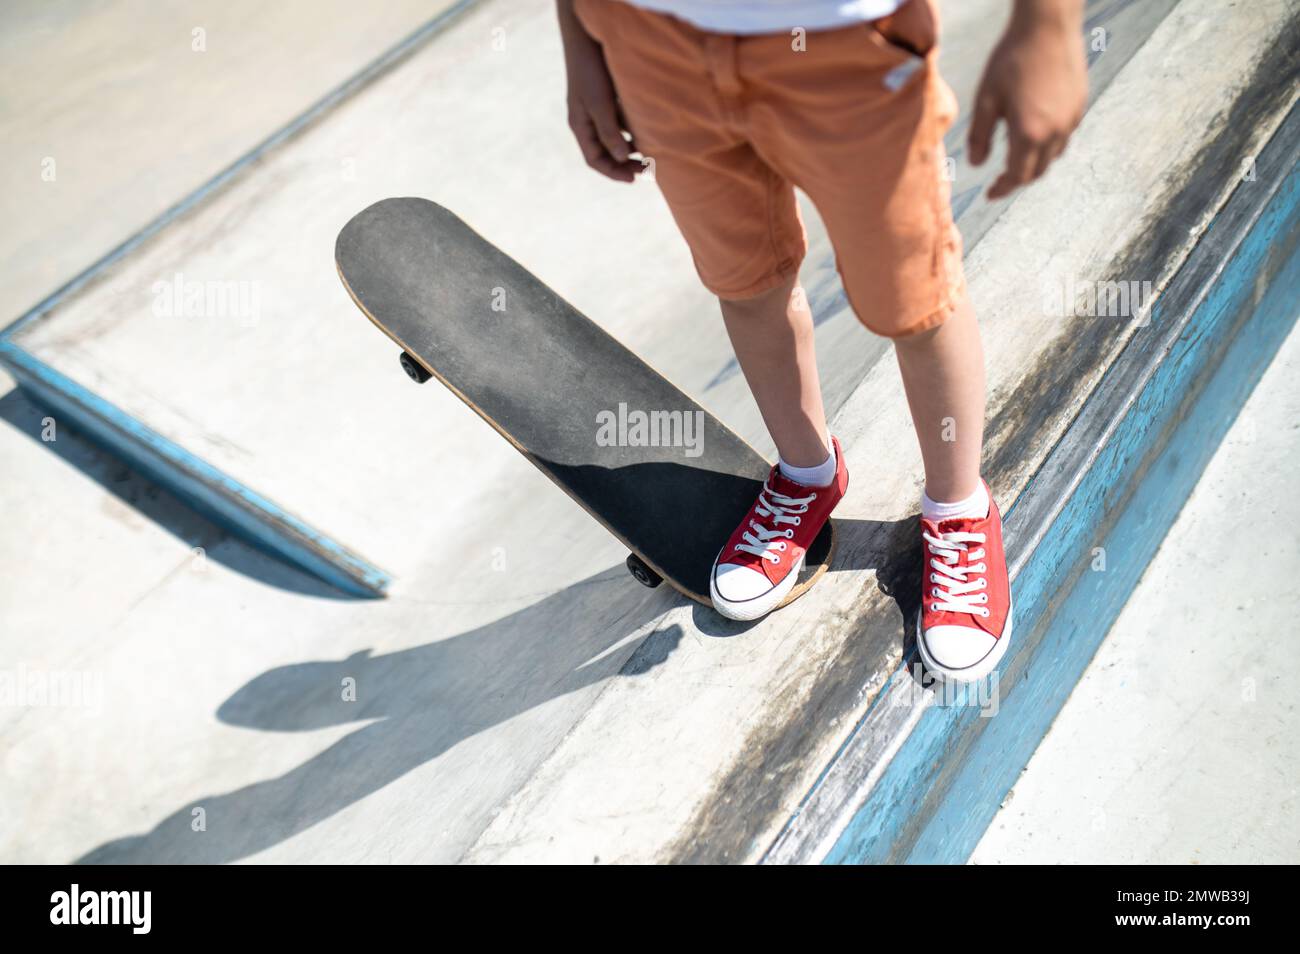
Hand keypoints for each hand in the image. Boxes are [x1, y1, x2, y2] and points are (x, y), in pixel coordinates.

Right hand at [557, 0, 642, 181]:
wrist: (588, 38)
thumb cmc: (592, 71)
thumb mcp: (600, 104)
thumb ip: (610, 132)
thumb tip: (623, 159)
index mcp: (580, 126)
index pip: (595, 160)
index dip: (614, 173)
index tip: (634, 179)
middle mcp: (587, 121)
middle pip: (605, 152)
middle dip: (624, 164)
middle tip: (647, 170)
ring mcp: (596, 110)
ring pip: (614, 138)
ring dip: (631, 148)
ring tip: (650, 153)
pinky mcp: (607, 98)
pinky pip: (620, 122)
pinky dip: (633, 130)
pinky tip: (647, 129)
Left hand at [968, 0, 1086, 199]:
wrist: (1047, 26)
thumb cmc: (1011, 59)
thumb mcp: (986, 99)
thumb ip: (980, 136)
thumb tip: (977, 165)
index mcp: (1028, 133)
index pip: (1017, 176)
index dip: (1002, 189)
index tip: (990, 195)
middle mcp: (1055, 132)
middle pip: (1037, 172)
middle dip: (1017, 179)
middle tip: (999, 179)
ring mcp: (1071, 119)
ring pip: (1053, 156)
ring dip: (1034, 163)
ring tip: (1016, 157)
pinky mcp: (1080, 106)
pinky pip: (1064, 136)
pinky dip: (1048, 144)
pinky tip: (1035, 132)